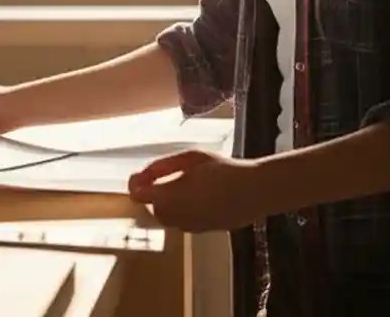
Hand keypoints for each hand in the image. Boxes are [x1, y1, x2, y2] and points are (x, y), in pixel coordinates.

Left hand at [127, 150, 265, 232]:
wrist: (253, 192)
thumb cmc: (222, 169)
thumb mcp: (192, 158)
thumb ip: (163, 166)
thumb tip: (142, 174)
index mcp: (170, 195)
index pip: (138, 195)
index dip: (136, 185)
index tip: (139, 176)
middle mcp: (175, 215)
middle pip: (152, 208)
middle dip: (153, 195)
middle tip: (161, 178)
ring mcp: (188, 226)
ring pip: (166, 218)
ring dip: (166, 204)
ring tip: (181, 186)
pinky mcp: (200, 231)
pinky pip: (182, 222)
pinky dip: (181, 212)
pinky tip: (196, 198)